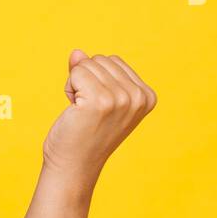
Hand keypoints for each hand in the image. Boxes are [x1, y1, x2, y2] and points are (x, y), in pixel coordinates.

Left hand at [42, 49, 156, 183]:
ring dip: (76, 85)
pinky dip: (69, 88)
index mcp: (147, 96)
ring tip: (81, 112)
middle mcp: (138, 97)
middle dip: (85, 80)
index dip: (97, 79)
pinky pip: (76, 72)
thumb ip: (91, 72)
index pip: (113, 60)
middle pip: (100, 59)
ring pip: (86, 64)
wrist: (74, 165)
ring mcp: (121, 99)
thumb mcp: (96, 97)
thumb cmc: (83, 133)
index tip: (98, 106)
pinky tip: (74, 110)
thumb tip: (77, 52)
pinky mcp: (100, 101)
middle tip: (87, 110)